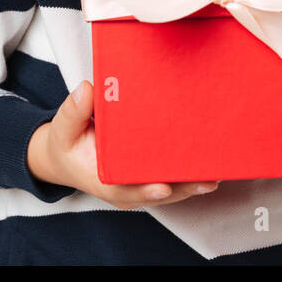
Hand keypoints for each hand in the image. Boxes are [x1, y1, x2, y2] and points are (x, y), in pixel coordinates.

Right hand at [27, 81, 220, 209]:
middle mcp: (127, 188)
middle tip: (209, 179)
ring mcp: (140, 185)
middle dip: (184, 187)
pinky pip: (173, 177)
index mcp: (104, 180)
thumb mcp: (63, 128)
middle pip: (160, 192)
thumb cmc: (68, 144)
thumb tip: (87, 89)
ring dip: (194, 181)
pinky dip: (190, 171)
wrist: (67, 157)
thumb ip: (74, 110)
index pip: (127, 189)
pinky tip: (210, 160)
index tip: (163, 187)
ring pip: (172, 188)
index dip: (146, 190)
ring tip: (218, 170)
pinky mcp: (150, 176)